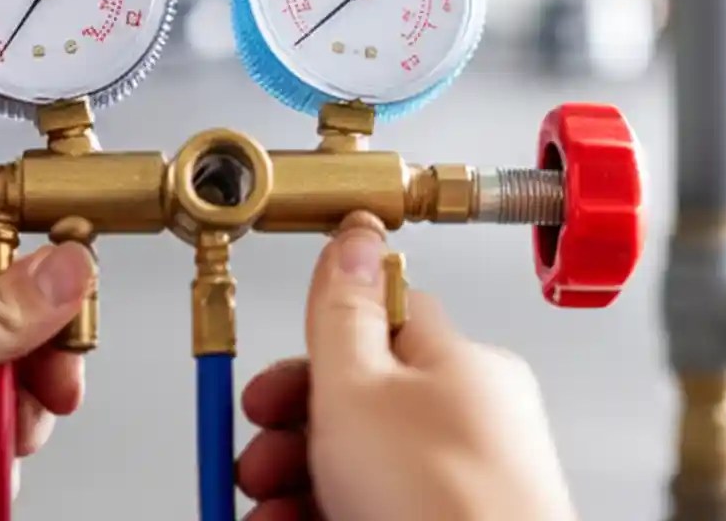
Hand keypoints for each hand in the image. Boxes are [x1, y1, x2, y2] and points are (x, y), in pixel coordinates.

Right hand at [236, 213, 576, 520]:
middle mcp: (467, 418)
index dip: (318, 343)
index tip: (277, 377)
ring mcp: (460, 479)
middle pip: (359, 399)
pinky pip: (373, 504)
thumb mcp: (359, 388)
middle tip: (259, 453)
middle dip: (289, 429)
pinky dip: (324, 514)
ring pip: (359, 461)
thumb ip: (341, 309)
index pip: (382, 318)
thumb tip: (353, 233)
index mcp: (458, 364)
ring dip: (296, 482)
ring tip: (267, 510)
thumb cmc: (445, 507)